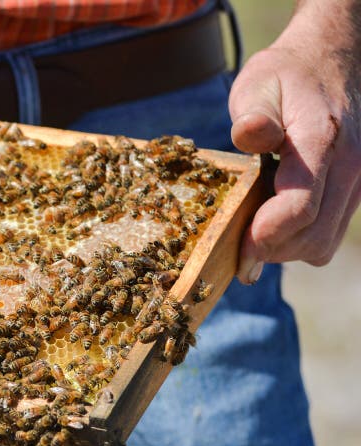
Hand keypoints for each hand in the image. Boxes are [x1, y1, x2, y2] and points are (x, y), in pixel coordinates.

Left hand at [229, 2, 360, 283]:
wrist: (334, 59)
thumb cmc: (287, 75)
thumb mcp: (259, 83)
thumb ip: (253, 113)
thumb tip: (251, 134)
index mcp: (322, 139)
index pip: (300, 206)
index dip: (265, 234)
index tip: (237, 245)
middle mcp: (350, 165)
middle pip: (312, 235)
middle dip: (271, 248)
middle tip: (234, 246)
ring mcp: (358, 181)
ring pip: (323, 243)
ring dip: (285, 249)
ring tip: (251, 231)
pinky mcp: (356, 192)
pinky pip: (328, 234)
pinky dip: (299, 241)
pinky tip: (273, 224)